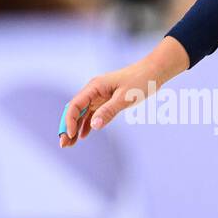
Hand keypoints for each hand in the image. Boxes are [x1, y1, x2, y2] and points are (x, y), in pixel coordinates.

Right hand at [59, 37, 188, 147]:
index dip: (69, 121)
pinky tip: (83, 136)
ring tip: (70, 144)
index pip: (75, 105)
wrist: (153, 72)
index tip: (71, 136)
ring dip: (75, 128)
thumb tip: (93, 126)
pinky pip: (92, 113)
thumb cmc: (140, 81)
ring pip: (82, 113)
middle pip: (75, 110)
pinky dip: (86, 124)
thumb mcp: (125, 98)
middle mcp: (93, 91)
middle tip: (64, 145)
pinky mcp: (106, 100)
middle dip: (67, 127)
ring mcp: (99, 96)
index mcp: (94, 87)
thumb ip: (108, 111)